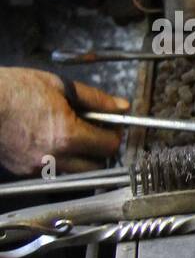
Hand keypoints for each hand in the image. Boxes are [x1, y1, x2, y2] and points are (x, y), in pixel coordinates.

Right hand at [0, 68, 129, 175]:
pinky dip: (59, 160)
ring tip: (70, 136)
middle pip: (97, 165)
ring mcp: (38, 167)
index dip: (114, 135)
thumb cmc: (11, 90)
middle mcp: (54, 156)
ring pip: (76, 172)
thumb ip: (95, 99)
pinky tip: (50, 141)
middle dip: (100, 149)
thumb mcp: (58, 85)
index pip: (109, 146)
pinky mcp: (25, 171)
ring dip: (81, 158)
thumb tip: (120, 106)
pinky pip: (54, 171)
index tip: (111, 126)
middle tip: (94, 132)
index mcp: (67, 134)